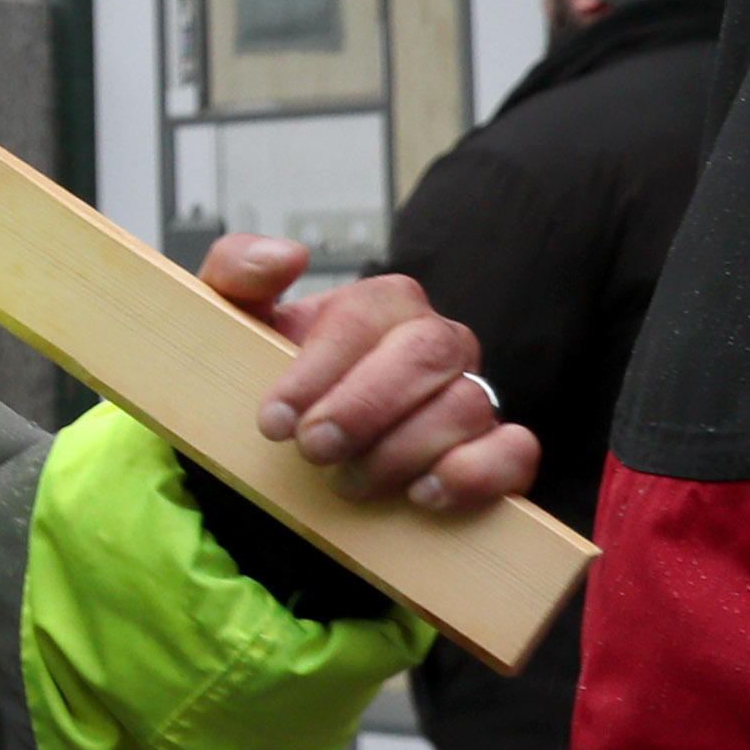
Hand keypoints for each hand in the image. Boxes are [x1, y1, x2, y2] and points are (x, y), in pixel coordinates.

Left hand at [200, 234, 540, 511]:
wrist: (299, 441)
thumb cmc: (270, 372)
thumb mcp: (235, 320)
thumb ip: (239, 270)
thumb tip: (287, 254)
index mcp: (381, 302)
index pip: (365, 316)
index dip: (318, 369)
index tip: (275, 420)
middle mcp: (437, 341)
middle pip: (426, 353)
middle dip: (364, 408)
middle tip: (314, 450)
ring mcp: (474, 393)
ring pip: (465, 405)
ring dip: (400, 452)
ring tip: (348, 482)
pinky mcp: (498, 450)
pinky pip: (513, 453)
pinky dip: (472, 475)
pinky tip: (421, 495)